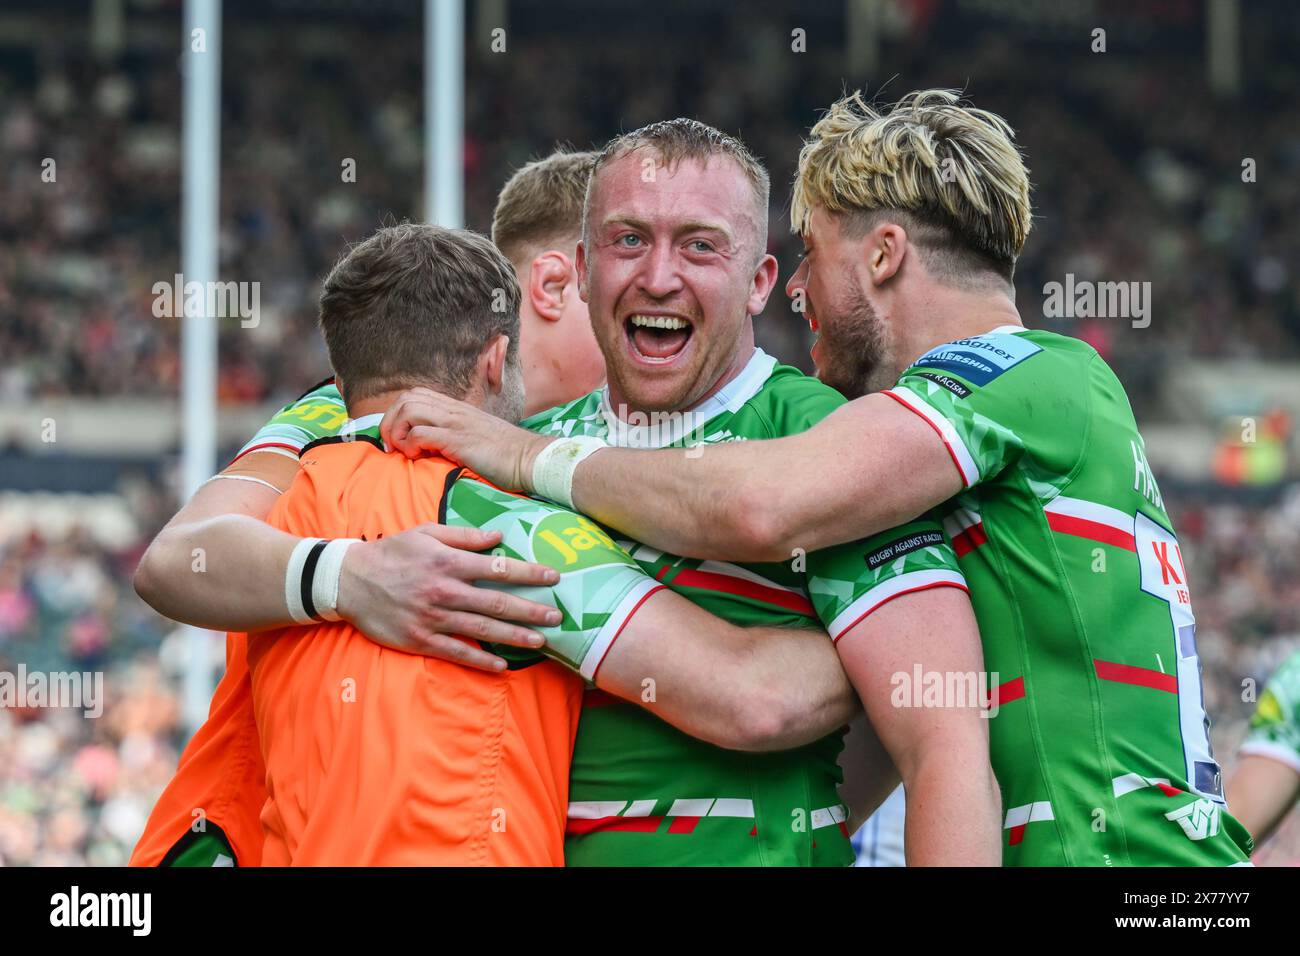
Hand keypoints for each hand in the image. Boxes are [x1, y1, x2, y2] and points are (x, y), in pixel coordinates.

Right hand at [336, 522, 562, 671]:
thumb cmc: (393, 552)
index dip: (530, 574)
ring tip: (540, 641)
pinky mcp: (420, 640)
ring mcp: (433, 618)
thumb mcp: (427, 532)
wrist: (350, 581)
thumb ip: (464, 536)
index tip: (554, 577)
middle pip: (497, 603)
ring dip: (514, 636)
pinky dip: (480, 661)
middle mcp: (445, 591)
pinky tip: (502, 665)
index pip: (499, 569)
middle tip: (557, 616)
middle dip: (531, 610)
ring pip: (482, 630)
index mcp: (449, 562)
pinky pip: (456, 652)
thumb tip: (499, 537)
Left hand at [379, 387, 551, 491]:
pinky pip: (421, 433)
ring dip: (398, 431)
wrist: (530, 458)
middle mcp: (454, 410)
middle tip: (393, 446)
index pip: (415, 395)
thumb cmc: (506, 453)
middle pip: (406, 399)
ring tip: (405, 451)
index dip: (397, 413)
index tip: (397, 438)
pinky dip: (411, 445)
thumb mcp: (477, 435)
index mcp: (456, 408)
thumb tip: (433, 444)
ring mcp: (456, 423)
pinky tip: (419, 457)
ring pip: (409, 411)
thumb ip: (456, 433)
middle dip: (390, 422)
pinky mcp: (459, 440)